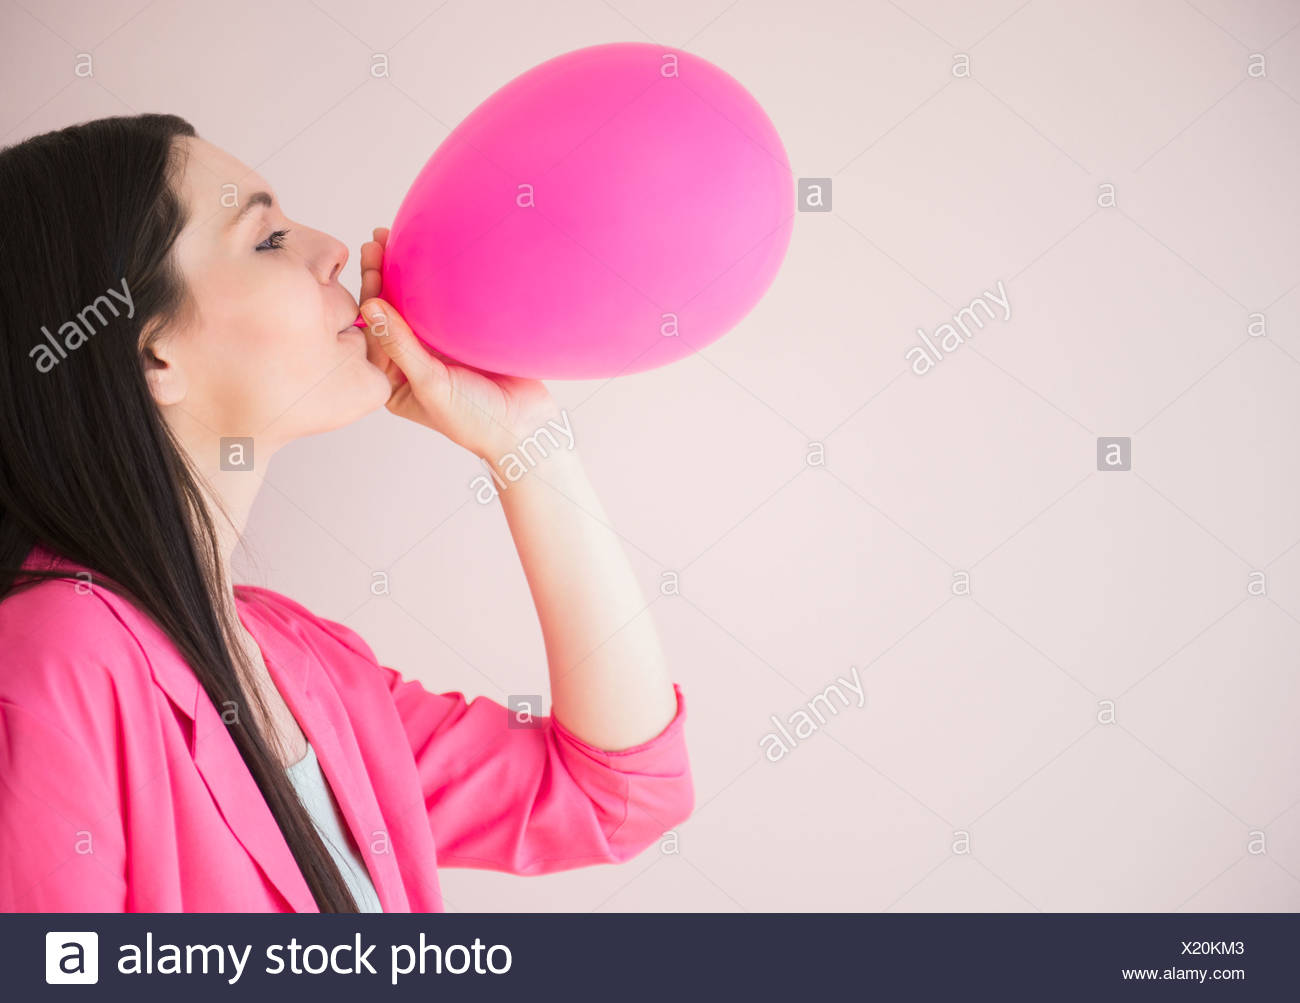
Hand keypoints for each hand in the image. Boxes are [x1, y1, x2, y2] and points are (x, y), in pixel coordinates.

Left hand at [358, 227, 563, 461]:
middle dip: (382, 278)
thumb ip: (401, 347)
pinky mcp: (465, 340)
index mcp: (395, 381)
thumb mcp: (432, 385)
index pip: (375, 332)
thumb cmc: (477, 419)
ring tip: (397, 239)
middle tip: (377, 241)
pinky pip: (446, 309)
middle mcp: (412, 363)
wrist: (529, 426)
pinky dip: (438, 284)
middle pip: (391, 314)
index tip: (368, 262)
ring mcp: (439, 350)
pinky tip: (435, 258)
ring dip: (407, 275)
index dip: (370, 295)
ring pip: (416, 307)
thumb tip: (370, 305)